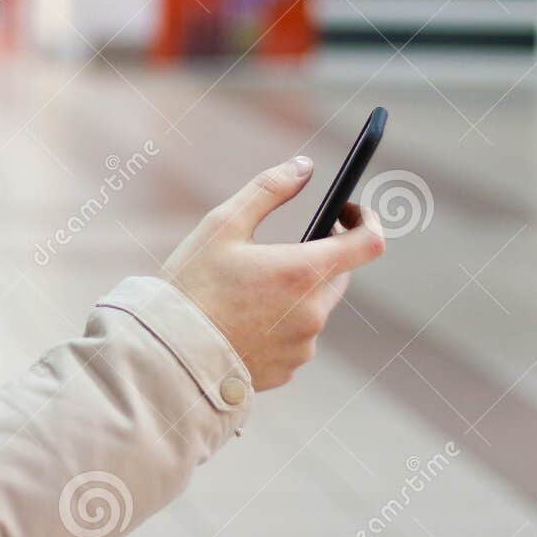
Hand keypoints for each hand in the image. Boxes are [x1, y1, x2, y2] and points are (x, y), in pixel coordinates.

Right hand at [159, 156, 385, 390]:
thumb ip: (268, 189)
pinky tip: (241, 322)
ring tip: (246, 292)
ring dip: (295, 294)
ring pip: (314, 308)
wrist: (167, 352)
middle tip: (274, 252)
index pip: (369, 243)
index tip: (345, 212)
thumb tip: (304, 166)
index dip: (365, 221)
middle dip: (316, 258)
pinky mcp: (288, 370)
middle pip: (337, 275)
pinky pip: (296, 339)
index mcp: (303, 272)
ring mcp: (302, 346)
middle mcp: (313, 313)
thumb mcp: (223, 225)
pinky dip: (279, 325)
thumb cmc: (192, 284)